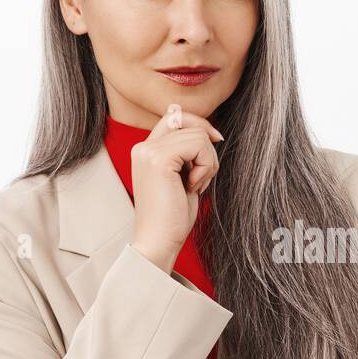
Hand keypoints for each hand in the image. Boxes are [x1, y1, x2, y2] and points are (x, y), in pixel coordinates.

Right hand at [129, 103, 223, 272]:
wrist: (159, 242)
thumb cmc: (173, 216)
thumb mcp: (182, 175)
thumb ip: (186, 150)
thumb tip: (193, 120)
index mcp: (146, 150)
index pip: (175, 117)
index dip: (199, 126)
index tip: (214, 143)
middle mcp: (143, 147)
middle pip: (188, 120)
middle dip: (206, 147)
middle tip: (203, 174)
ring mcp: (148, 152)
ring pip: (198, 135)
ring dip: (207, 163)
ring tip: (194, 185)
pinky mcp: (158, 159)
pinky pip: (199, 145)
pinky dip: (206, 167)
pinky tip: (193, 187)